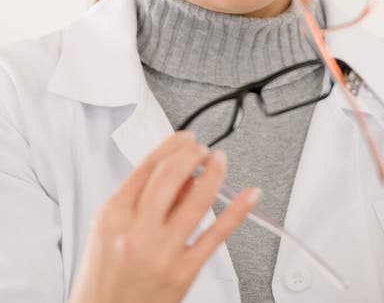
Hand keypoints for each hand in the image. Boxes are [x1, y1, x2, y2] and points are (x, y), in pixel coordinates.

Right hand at [68, 131, 260, 302]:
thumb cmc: (102, 278)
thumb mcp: (107, 231)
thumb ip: (139, 199)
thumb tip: (179, 175)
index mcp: (113, 214)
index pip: (149, 165)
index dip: (173, 144)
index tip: (186, 138)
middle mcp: (136, 231)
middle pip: (172, 174)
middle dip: (194, 154)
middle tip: (203, 149)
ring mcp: (161, 252)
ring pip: (198, 198)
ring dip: (215, 172)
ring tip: (220, 162)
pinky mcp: (182, 274)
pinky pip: (216, 235)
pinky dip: (237, 211)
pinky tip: (249, 196)